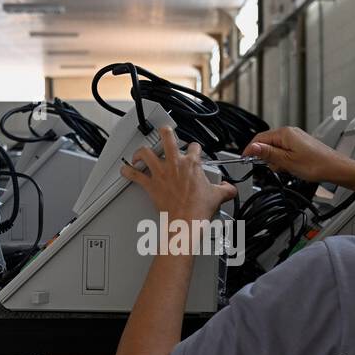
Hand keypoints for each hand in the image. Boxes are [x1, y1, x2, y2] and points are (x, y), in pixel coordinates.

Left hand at [120, 126, 236, 222]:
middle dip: (165, 132)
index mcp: (192, 164)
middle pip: (168, 137)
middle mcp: (175, 164)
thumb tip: (229, 188)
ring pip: (146, 152)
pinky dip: (127, 172)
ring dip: (141, 151)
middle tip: (164, 132)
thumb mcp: (219, 196)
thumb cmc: (199, 209)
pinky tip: (125, 169)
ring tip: (140, 153)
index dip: (194, 148)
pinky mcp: (151, 185)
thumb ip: (226, 189)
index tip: (193, 152)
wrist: (186, 222)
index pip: (194, 147)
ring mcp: (161, 173)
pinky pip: (134, 175)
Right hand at [243, 126, 348, 183]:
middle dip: (267, 158)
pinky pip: (285, 151)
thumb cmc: (316, 165)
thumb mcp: (286, 161)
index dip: (250, 150)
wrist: (335, 168)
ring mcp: (296, 138)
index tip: (245, 160)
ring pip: (276, 149)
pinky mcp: (301, 145)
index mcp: (285, 133)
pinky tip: (292, 168)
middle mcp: (290, 132)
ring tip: (288, 169)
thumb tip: (252, 148)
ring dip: (277, 161)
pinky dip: (285, 160)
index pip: (259, 139)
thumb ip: (267, 154)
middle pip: (267, 143)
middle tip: (276, 168)